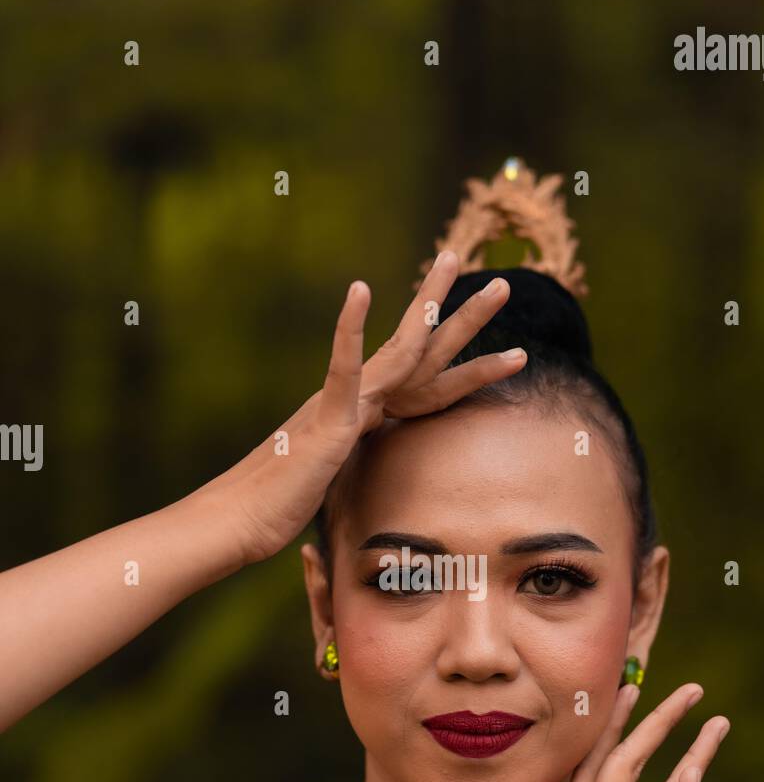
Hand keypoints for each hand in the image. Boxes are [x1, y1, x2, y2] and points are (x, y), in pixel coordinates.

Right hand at [199, 251, 525, 563]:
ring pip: (399, 350)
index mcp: (367, 417)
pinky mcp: (325, 422)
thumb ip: (364, 468)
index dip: (467, 369)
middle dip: (465, 321)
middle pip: (423, 354)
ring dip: (431, 305)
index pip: (428, 388)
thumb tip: (385, 477)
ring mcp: (342, 405)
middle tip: (504, 286)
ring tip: (456, 260)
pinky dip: (350, 331)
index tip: (504, 353)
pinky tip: (359, 291)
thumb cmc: (281, 510)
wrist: (240, 521)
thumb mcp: (342, 488)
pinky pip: (342, 372)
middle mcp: (358, 400)